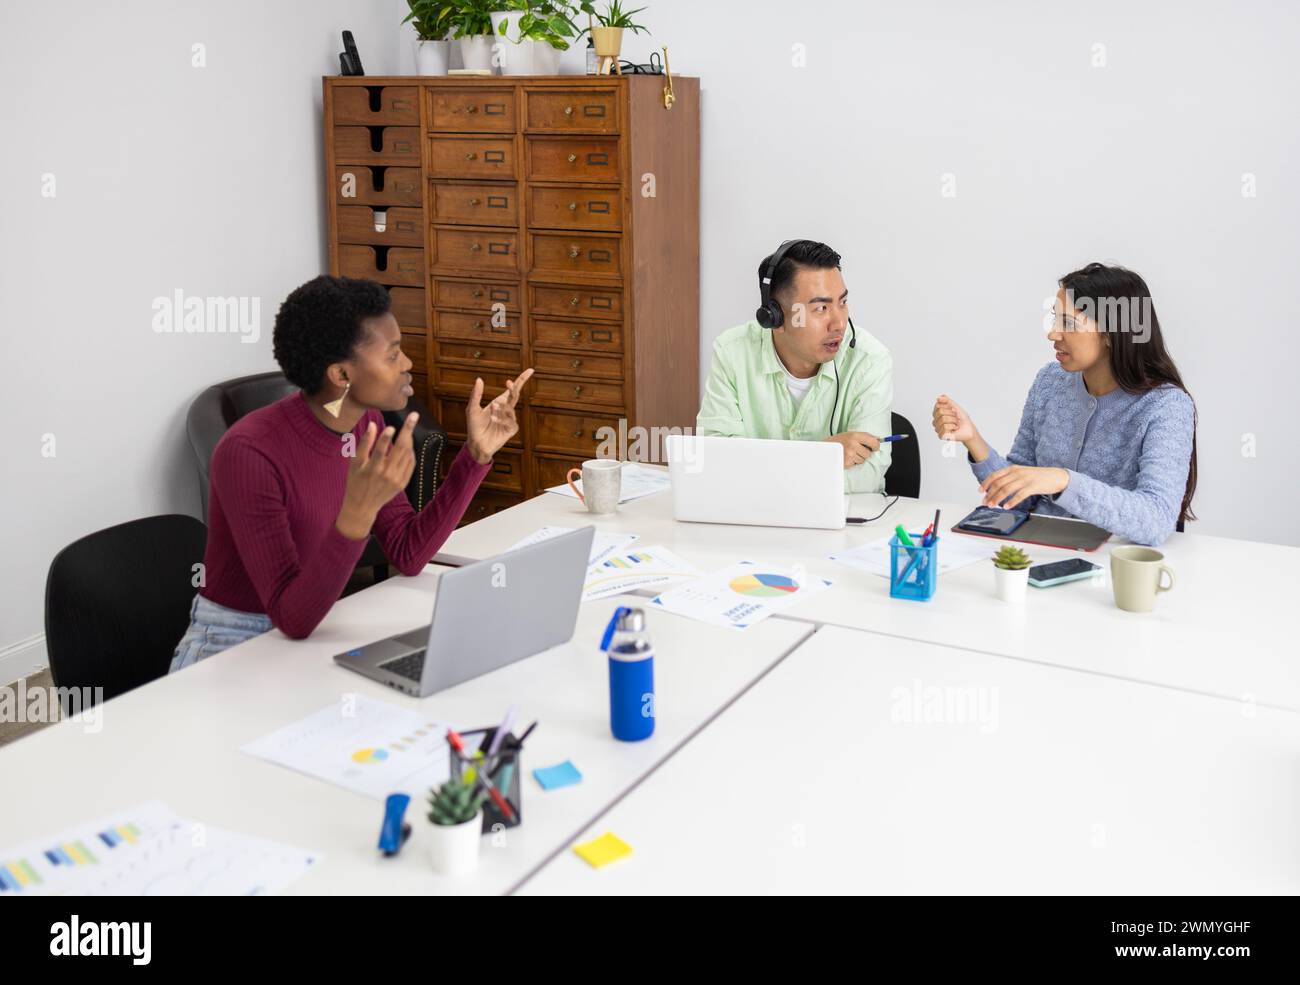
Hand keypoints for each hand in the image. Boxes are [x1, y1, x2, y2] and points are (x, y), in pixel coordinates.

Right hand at [335, 413, 417, 539]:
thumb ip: (364, 443)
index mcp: (372, 469)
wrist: (363, 506)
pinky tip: (407, 445)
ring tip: (408, 429)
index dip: (385, 437)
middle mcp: (387, 474)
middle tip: (414, 416)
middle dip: (408, 430)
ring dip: (409, 440)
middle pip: (400, 449)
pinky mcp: (403, 483)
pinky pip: (411, 464)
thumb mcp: (355, 463)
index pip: (380, 450)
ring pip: (408, 455)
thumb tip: (373, 425)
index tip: (392, 426)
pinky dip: (410, 453)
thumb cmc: (355, 481)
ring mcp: (397, 480)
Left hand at [465, 368, 532, 463]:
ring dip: (501, 407)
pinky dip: (501, 419)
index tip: (530, 370)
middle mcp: (507, 410)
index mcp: (500, 402)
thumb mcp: (472, 408)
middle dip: (513, 388)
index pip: (513, 389)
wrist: (476, 443)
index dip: (522, 379)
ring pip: (510, 409)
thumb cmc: (475, 426)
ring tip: (492, 408)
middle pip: (516, 395)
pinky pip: (510, 421)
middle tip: (508, 383)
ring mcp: (510, 420)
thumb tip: (479, 379)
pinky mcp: (511, 430)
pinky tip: (493, 418)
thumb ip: (476, 394)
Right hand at [826, 431, 879, 468]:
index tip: (875, 447)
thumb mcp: (850, 434)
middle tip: (856, 450)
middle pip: (868, 453)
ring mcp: (850, 454)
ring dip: (858, 458)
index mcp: (855, 435)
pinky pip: (856, 464)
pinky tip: (846, 457)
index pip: (873, 442)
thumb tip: (879, 439)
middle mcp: (853, 444)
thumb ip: (864, 436)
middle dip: (864, 453)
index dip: (876, 446)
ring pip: (863, 460)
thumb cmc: (838, 441)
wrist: (824, 449)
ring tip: (849, 453)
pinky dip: (852, 462)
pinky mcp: (847, 462)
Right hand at [932, 394, 977, 442]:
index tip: (953, 410)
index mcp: (938, 413)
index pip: (938, 405)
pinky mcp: (941, 435)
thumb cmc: (962, 419)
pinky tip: (954, 429)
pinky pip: (945, 427)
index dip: (948, 407)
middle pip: (940, 411)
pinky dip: (952, 427)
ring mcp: (938, 428)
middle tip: (955, 418)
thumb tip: (939, 397)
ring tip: (956, 424)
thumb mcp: (956, 407)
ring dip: (953, 421)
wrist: (969, 429)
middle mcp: (936, 420)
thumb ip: (947, 401)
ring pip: (943, 419)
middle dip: (951, 414)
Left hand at [979, 465, 1068, 509]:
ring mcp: (1025, 479)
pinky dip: (1011, 502)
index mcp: (1013, 468)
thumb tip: (997, 486)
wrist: (1057, 476)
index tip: (980, 491)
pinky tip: (1006, 507)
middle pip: (999, 484)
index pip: (995, 475)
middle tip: (985, 502)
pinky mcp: (1033, 486)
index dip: (986, 483)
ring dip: (997, 499)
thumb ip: (1010, 477)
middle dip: (990, 494)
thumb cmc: (1038, 476)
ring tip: (992, 505)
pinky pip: (1019, 495)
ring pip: (1006, 490)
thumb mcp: (1022, 473)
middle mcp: (1018, 472)